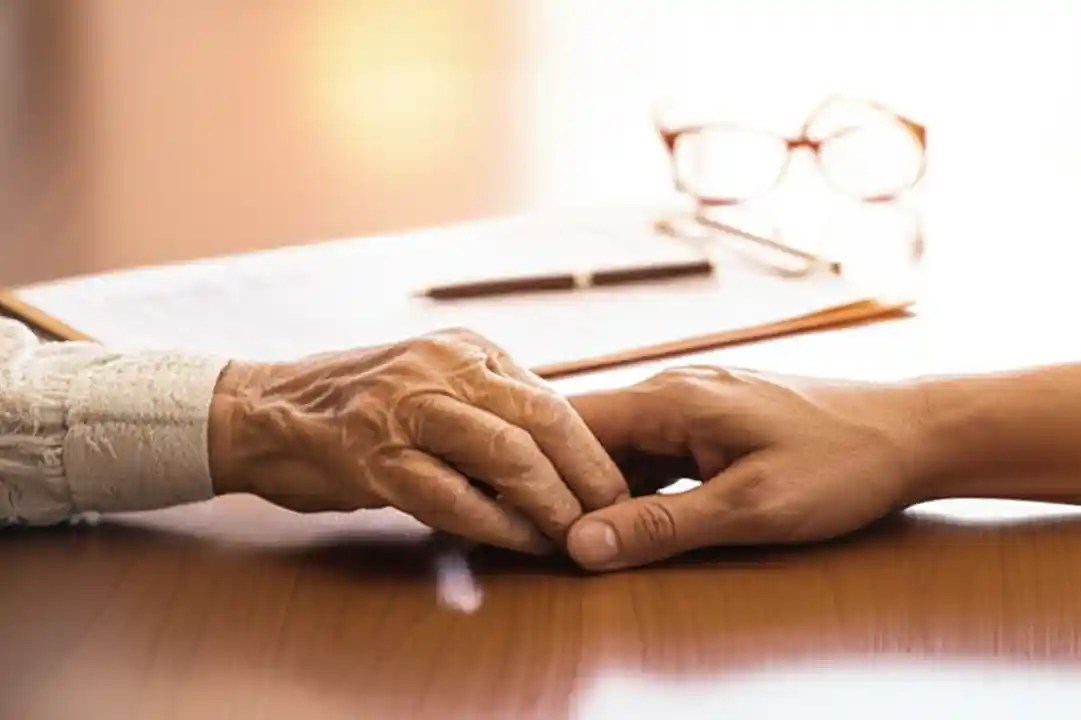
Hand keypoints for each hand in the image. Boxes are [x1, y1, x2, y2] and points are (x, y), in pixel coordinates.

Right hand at [208, 329, 626, 553]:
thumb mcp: (434, 380)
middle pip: (543, 418)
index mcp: (467, 349)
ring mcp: (407, 408)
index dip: (592, 446)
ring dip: (551, 502)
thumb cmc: (362, 407)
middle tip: (618, 511)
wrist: (263, 410)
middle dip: (589, 472)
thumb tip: (563, 446)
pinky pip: (451, 495)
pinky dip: (494, 523)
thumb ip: (491, 403)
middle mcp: (443, 368)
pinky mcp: (374, 455)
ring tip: (577, 534)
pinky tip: (522, 542)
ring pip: (506, 453)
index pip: (551, 397)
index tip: (622, 482)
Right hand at [567, 366, 927, 569]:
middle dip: (566, 488)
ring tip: (583, 540)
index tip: (523, 523)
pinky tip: (637, 523)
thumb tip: (581, 544)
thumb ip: (662, 525)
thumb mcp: (750, 506)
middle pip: (591, 438)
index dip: (539, 473)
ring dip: (602, 492)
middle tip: (543, 542)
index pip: (572, 425)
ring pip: (622, 449)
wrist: (912, 434)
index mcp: (673, 399)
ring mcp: (697, 405)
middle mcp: (675, 391)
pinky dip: (639, 488)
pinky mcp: (717, 424)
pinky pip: (656, 455)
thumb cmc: (841, 464)